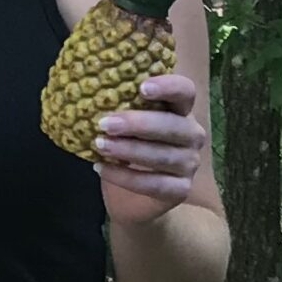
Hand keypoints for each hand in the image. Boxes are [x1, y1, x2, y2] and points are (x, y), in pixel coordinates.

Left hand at [93, 73, 207, 225]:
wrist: (134, 194)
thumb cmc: (130, 147)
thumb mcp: (127, 124)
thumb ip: (121, 108)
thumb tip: (90, 93)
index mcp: (181, 110)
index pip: (185, 91)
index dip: (168, 87)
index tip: (141, 87)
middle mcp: (192, 135)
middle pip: (172, 125)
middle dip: (138, 124)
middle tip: (105, 124)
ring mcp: (189, 163)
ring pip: (162, 156)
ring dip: (129, 150)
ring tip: (100, 146)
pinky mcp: (181, 190)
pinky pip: (154, 184)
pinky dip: (125, 177)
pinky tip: (102, 169)